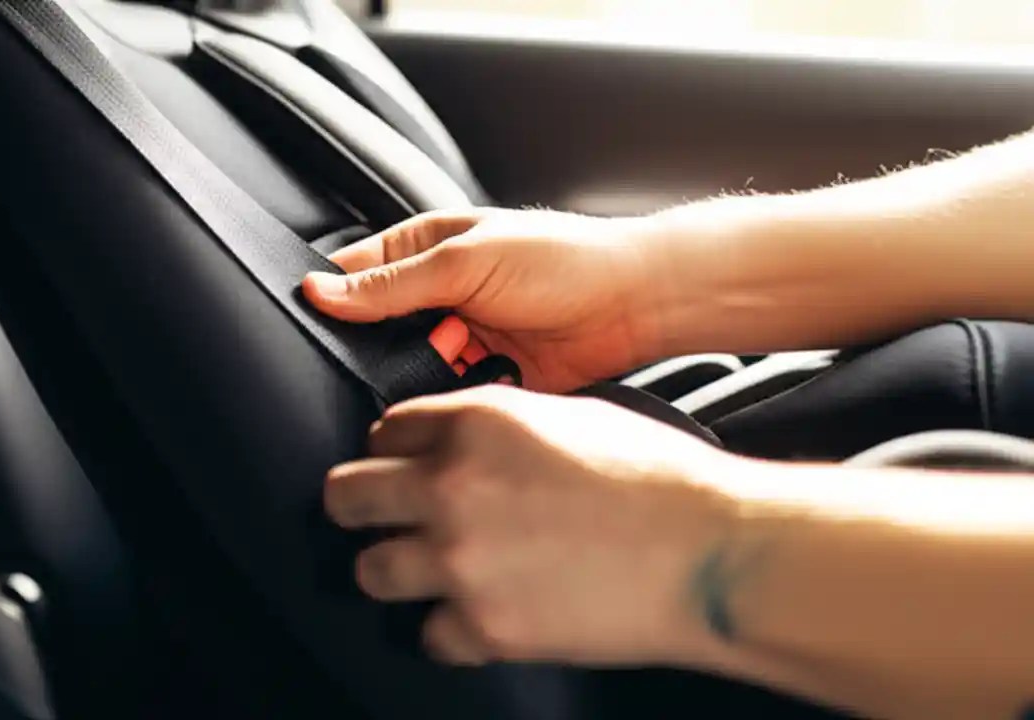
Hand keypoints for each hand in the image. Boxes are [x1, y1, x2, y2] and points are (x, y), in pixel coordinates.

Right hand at [302, 209, 668, 392]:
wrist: (633, 303)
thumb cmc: (563, 260)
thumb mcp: (464, 262)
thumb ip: (391, 285)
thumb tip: (321, 290)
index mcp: (424, 249)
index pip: (354, 275)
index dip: (334, 299)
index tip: (322, 323)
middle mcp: (437, 293)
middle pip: (377, 330)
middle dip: (384, 346)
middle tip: (416, 340)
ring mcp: (460, 335)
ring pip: (409, 368)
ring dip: (423, 370)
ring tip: (456, 354)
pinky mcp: (484, 374)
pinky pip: (446, 394)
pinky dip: (451, 395)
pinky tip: (470, 383)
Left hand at [323, 385, 738, 666]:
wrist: (710, 552)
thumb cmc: (657, 480)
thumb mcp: (569, 415)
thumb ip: (495, 423)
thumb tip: (456, 437)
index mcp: (476, 423)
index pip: (384, 430)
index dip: (393, 450)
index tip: (402, 465)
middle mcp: (451, 486)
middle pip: (347, 496)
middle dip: (362, 506)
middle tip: (383, 517)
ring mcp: (460, 560)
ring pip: (369, 571)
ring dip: (396, 570)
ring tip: (430, 570)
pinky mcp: (483, 625)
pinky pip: (429, 635)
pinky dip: (452, 629)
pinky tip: (482, 614)